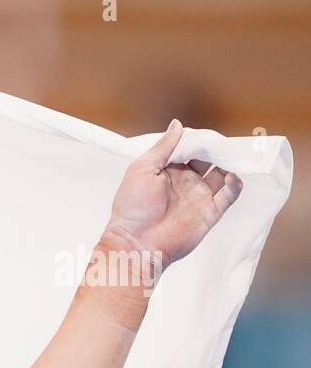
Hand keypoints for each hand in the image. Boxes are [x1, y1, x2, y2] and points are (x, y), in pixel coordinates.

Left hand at [103, 119, 242, 271]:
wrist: (136, 243)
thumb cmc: (132, 206)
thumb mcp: (142, 169)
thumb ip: (163, 147)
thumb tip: (178, 124)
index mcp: (168, 171)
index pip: (189, 150)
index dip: (197, 141)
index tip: (205, 133)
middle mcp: (185, 183)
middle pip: (208, 160)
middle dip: (216, 149)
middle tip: (223, 142)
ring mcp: (199, 197)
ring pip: (221, 175)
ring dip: (229, 163)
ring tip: (232, 154)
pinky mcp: (210, 213)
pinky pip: (229, 195)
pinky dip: (235, 184)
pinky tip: (231, 176)